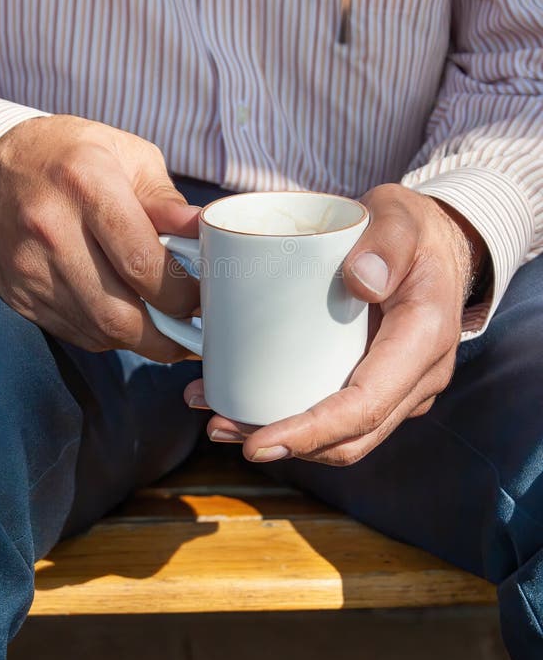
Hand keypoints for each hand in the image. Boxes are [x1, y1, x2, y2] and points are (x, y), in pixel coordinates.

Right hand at [0, 115, 199, 360]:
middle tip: (191, 329)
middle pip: (118, 312)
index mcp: (87, 183)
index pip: (141, 262)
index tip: (201, 299)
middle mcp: (51, 227)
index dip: (180, 294)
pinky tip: (127, 319)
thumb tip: (208, 236)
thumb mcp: (129, 157)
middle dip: (165, 333)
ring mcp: (28, 265)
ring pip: (97, 330)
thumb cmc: (75, 155)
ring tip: (166, 329)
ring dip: (140, 340)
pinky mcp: (17, 292)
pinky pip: (74, 332)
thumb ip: (168, 203)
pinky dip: (108, 335)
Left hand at [184, 183, 485, 464]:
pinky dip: (295, 419)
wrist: (440, 244)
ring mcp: (401, 387)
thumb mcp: (401, 216)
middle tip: (219, 428)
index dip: (312, 431)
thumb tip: (360, 282)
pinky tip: (248, 407)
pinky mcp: (380, 384)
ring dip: (285, 440)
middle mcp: (418, 376)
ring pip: (344, 437)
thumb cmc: (413, 228)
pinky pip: (340, 417)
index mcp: (425, 338)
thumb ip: (387, 240)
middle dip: (286, 444)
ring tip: (222, 422)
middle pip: (351, 436)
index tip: (259, 442)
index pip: (367, 404)